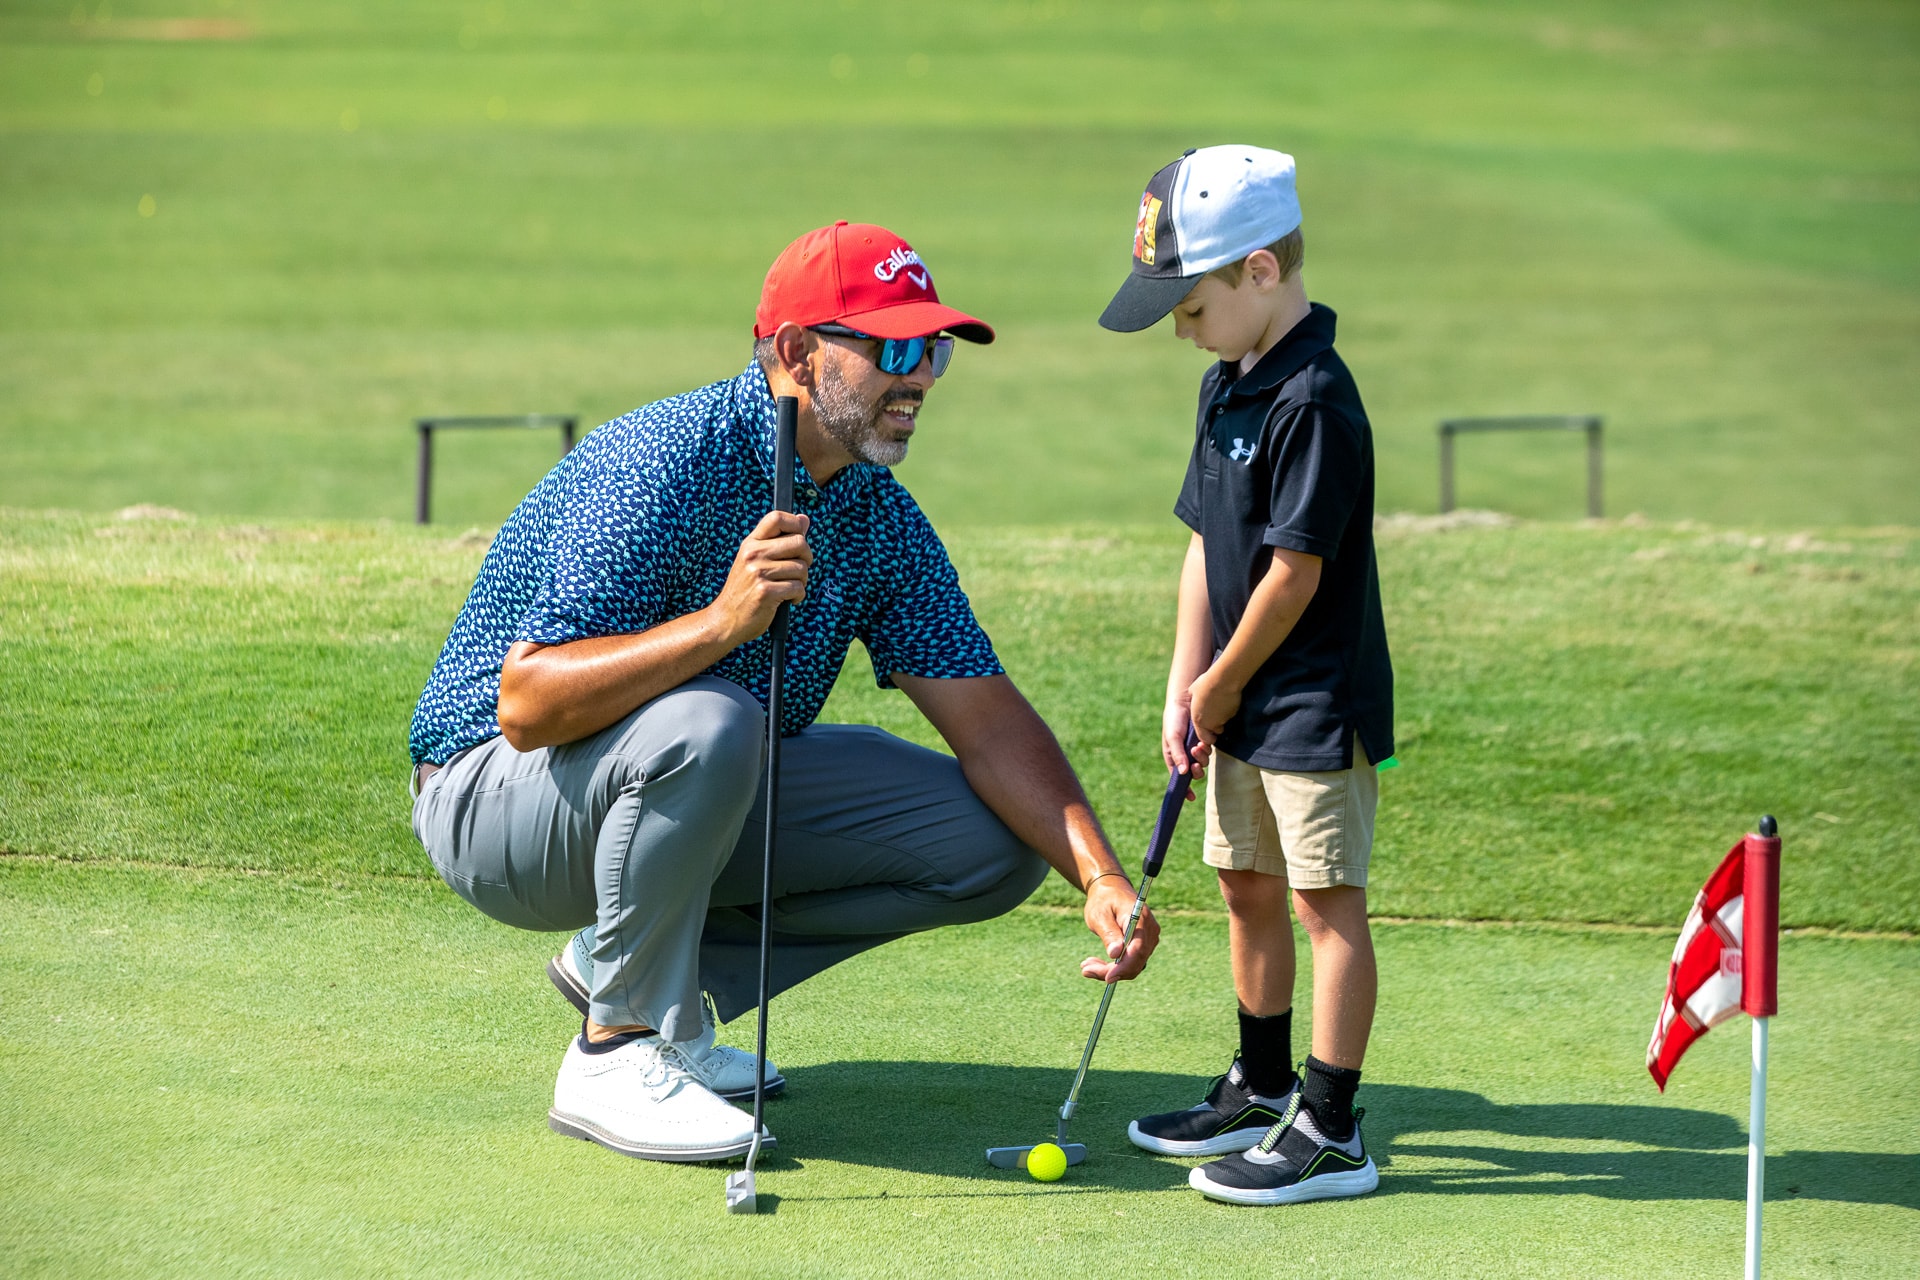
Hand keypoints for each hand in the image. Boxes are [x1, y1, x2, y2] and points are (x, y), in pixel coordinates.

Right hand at [709, 510, 810, 646]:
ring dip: (802, 582)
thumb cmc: (745, 590)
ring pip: (801, 568)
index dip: (795, 524)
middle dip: (807, 558)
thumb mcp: (756, 560)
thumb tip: (804, 519)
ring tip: (789, 588)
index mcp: (751, 543)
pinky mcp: (765, 592)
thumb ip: (779, 539)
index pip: (777, 518)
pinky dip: (798, 596)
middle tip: (798, 571)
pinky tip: (788, 600)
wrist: (726, 619)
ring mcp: (758, 573)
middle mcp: (753, 554)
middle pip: (799, 542)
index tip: (799, 538)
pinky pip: (798, 588)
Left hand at [1079, 876, 1158, 982]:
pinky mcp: (1144, 945)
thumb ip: (1108, 934)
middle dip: (1112, 971)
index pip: (1137, 949)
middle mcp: (1149, 930)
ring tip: (1086, 966)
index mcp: (1139, 918)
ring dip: (1110, 970)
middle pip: (1136, 961)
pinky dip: (1115, 967)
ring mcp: (1149, 938)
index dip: (1124, 966)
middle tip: (1085, 969)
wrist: (1112, 891)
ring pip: (1134, 965)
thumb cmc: (1104, 900)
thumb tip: (1116, 954)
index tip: (1107, 977)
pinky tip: (1096, 964)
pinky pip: (1132, 962)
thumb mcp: (1100, 914)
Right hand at [1163, 699, 1208, 796]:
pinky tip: (1203, 741)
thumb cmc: (1174, 720)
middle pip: (1193, 772)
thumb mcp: (1172, 738)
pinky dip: (1207, 749)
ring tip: (1198, 746)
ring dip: (1202, 758)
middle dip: (1196, 771)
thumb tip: (1183, 773)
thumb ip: (1177, 755)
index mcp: (1173, 757)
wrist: (1185, 701)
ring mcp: (1195, 748)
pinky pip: (1208, 751)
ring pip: (1203, 762)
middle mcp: (1185, 755)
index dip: (1184, 789)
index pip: (1178, 778)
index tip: (1191, 797)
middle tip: (1196, 765)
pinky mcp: (1205, 740)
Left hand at [1187, 666, 1241, 750]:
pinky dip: (1229, 710)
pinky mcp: (1234, 713)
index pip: (1204, 738)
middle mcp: (1212, 723)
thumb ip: (1194, 700)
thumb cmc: (1205, 685)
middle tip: (1215, 714)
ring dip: (1223, 718)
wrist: (1223, 680)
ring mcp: (1224, 719)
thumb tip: (1195, 698)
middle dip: (1216, 726)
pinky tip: (1227, 700)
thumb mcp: (1193, 692)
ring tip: (1221, 705)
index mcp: (1199, 720)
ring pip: (1224, 723)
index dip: (1206, 735)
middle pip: (1216, 731)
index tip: (1208, 731)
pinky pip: (1231, 715)